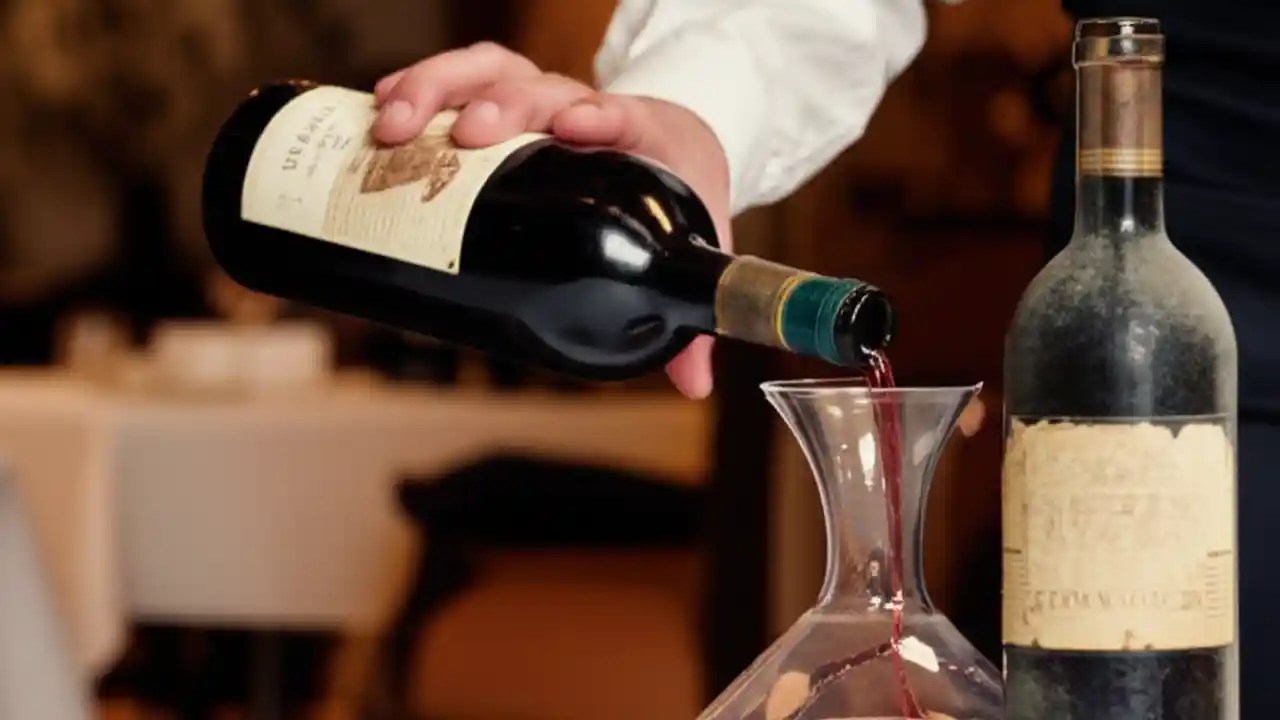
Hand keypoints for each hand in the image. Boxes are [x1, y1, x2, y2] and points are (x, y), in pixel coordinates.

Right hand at [371, 42, 731, 398]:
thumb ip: (687, 302)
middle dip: (498, 105)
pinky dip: (414, 84)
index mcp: (632, 135)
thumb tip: (693, 383)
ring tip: (393, 125)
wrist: (670, 138)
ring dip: (436, 88)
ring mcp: (535, 97)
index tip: (572, 127)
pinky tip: (376, 109)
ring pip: (485, 72)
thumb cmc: (675, 186)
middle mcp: (576, 108)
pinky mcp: (498, 94)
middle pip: (535, 89)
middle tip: (464, 136)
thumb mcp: (687, 238)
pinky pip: (456, 76)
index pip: (615, 114)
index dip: (594, 115)